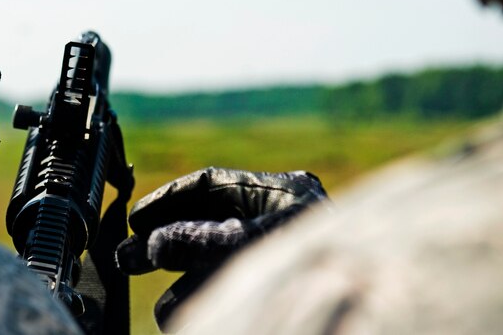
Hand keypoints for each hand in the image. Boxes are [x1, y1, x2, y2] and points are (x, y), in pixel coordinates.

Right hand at [116, 167, 327, 331]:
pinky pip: (228, 296)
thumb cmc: (334, 266)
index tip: (135, 219)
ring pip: (214, 269)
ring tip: (169, 309)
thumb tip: (154, 243)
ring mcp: (279, 262)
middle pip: (206, 226)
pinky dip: (206, 305)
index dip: (168, 200)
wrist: (376, 318)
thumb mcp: (257, 243)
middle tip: (126, 259)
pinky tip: (187, 317)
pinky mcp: (275, 292)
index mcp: (284, 195)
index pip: (212, 185)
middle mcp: (279, 224)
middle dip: (166, 245)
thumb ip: (204, 239)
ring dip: (185, 288)